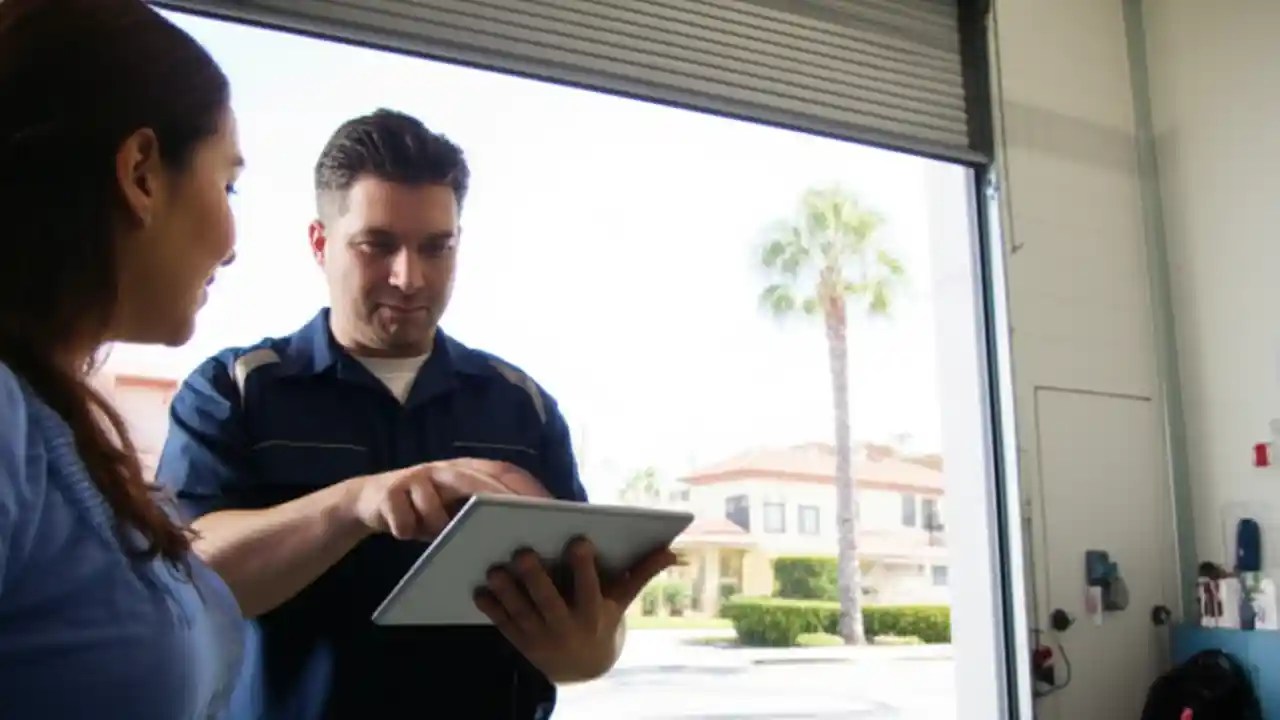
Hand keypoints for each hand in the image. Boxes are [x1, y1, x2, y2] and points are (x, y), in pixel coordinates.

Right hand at [350, 459, 549, 539]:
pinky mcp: (390, 490)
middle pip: (475, 480)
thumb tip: (522, 537)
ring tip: (434, 535)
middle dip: (498, 499)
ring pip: (433, 502)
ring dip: (436, 523)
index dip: (526, 486)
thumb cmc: (425, 510)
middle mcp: (445, 469)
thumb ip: (480, 515)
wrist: (371, 500)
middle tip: (518, 521)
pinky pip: (402, 516)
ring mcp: (417, 477)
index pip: (503, 472)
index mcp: (467, 470)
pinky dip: (405, 527)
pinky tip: (404, 532)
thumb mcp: (454, 510)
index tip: (551, 506)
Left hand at [475, 539, 676, 682]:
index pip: (589, 588)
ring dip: (508, 593)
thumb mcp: (620, 600)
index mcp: (592, 613)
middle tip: (523, 551)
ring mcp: (541, 637)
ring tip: (495, 570)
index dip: (585, 567)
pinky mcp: (520, 642)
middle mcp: (566, 627)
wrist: (582, 667)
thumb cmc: (601, 618)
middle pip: (549, 602)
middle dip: (535, 579)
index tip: (579, 540)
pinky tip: (480, 590)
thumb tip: (672, 551)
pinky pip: (504, 625)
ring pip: (522, 613)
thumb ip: (641, 573)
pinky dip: (492, 609)